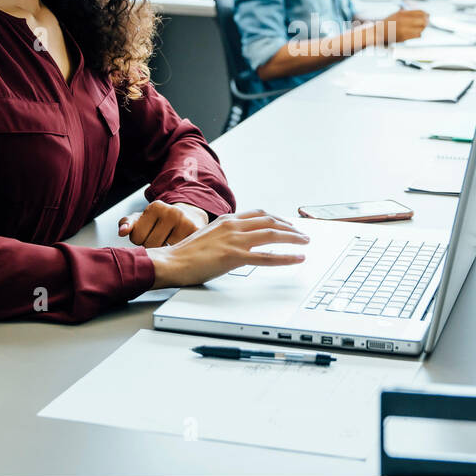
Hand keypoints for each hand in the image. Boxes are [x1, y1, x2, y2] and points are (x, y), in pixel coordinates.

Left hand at [119, 201, 208, 247]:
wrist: (189, 215)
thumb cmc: (160, 220)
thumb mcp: (142, 218)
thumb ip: (127, 223)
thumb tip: (122, 232)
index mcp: (155, 207)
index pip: (137, 237)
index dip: (141, 240)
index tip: (149, 233)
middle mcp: (171, 212)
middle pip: (151, 245)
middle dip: (153, 246)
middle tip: (161, 238)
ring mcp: (185, 221)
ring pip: (165, 251)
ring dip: (166, 251)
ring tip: (170, 241)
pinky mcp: (196, 231)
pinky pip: (179, 252)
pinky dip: (177, 253)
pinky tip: (180, 246)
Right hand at [147, 210, 308, 288]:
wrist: (170, 262)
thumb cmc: (185, 254)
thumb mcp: (208, 235)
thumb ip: (224, 234)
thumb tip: (236, 240)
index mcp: (227, 220)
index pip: (259, 213)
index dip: (277, 218)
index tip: (288, 224)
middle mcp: (233, 226)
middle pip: (270, 220)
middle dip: (290, 226)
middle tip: (302, 233)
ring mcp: (234, 240)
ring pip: (272, 234)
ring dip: (293, 237)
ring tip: (305, 242)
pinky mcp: (234, 257)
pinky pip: (266, 257)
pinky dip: (285, 257)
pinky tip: (297, 258)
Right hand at [377, 8, 428, 44]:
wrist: (379, 32)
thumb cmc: (389, 23)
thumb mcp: (397, 14)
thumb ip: (409, 13)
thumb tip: (424, 14)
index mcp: (402, 13)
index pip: (419, 12)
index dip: (425, 14)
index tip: (427, 15)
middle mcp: (402, 21)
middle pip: (422, 20)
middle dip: (426, 21)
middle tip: (427, 22)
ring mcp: (403, 29)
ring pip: (421, 28)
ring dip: (423, 28)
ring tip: (421, 27)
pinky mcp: (404, 37)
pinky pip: (417, 35)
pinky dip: (419, 34)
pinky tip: (417, 32)